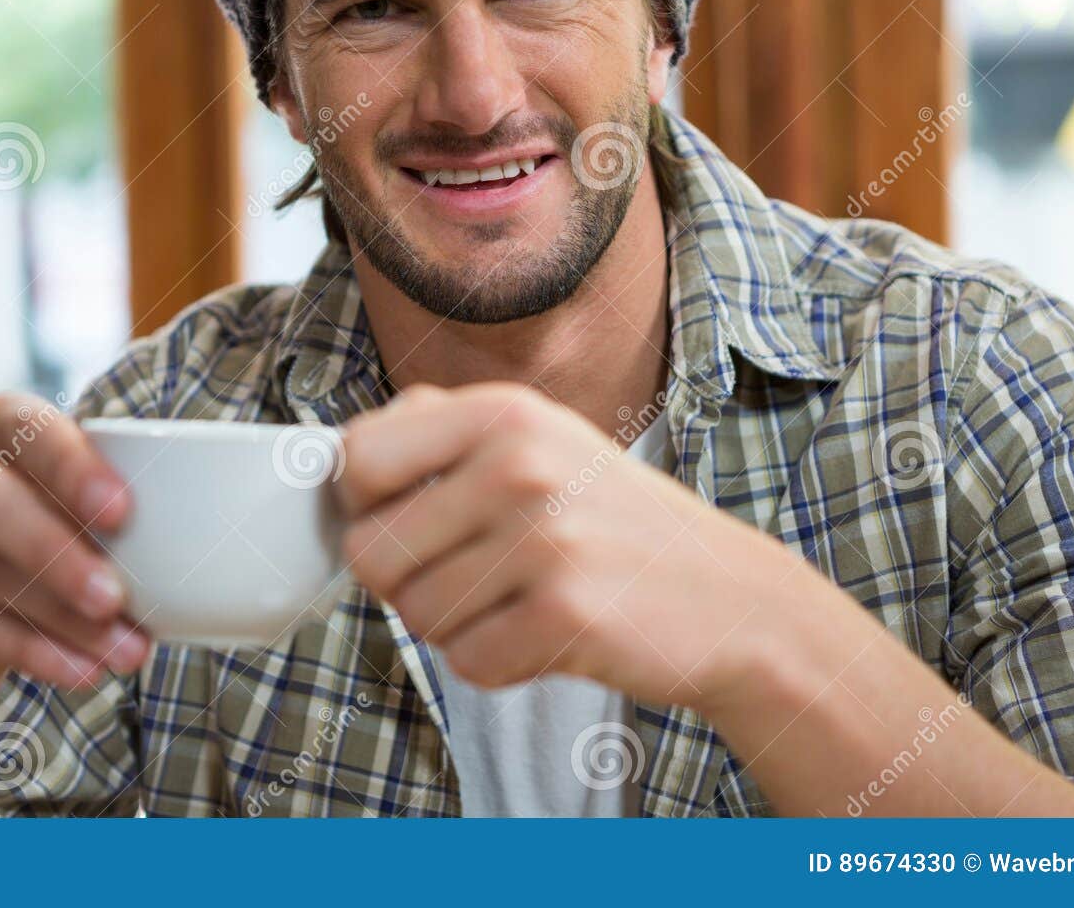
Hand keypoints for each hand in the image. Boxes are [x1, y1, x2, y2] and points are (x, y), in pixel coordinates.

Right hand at [0, 393, 150, 704]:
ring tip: (128, 650)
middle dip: (53, 550)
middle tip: (115, 595)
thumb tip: (209, 537)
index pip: (25, 427)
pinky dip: (34, 652)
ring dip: (61, 617)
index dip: (71, 467)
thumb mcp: (79, 508)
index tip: (124, 511)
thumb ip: (120, 508)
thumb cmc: (51, 534)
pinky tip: (83, 670)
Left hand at [338, 382, 799, 709]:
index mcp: (502, 411)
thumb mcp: (540, 438)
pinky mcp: (566, 615)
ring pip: (415, 615)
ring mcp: (546, 539)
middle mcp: (519, 464)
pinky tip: (546, 633)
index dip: (361, 504)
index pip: (358, 457)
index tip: (397, 519)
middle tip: (469, 575)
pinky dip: (497, 662)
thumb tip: (343, 452)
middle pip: (370, 552)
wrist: (730, 598)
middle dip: (406, 581)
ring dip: (457, 625)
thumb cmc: (615, 522)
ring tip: (520, 599)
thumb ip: (443, 429)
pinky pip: (466, 662)